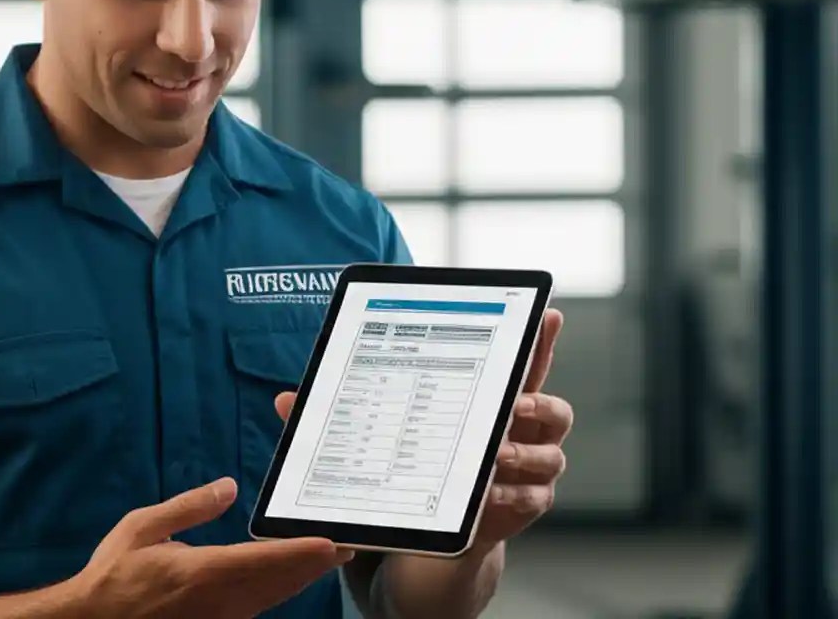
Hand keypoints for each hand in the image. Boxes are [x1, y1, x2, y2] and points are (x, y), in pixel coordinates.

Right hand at [73, 478, 352, 618]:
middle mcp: (222, 601)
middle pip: (282, 582)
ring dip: (304, 576)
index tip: (333, 541)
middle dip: (316, 562)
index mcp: (204, 573)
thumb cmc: (113, 578)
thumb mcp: (141, 529)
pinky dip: (282, 587)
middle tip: (350, 542)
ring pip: (275, 597)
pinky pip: (260, 605)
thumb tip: (227, 487)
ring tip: (330, 555)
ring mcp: (223, 618)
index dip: (303, 552)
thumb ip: (188, 508)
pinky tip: (292, 575)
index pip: (266, 562)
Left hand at [273, 309, 573, 547]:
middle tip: (511, 408)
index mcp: (493, 399)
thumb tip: (284, 400)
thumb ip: (340, 414)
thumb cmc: (415, 464)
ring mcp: (530, 470)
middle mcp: (523, 431)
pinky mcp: (525, 506)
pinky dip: (508, 496)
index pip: (526, 362)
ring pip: (548, 456)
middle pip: (555, 410)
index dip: (541, 337)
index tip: (547, 312)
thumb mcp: (380, 433)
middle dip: (536, 405)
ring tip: (492, 456)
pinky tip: (487, 496)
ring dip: (521, 455)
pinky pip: (530, 499)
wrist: (437, 527)